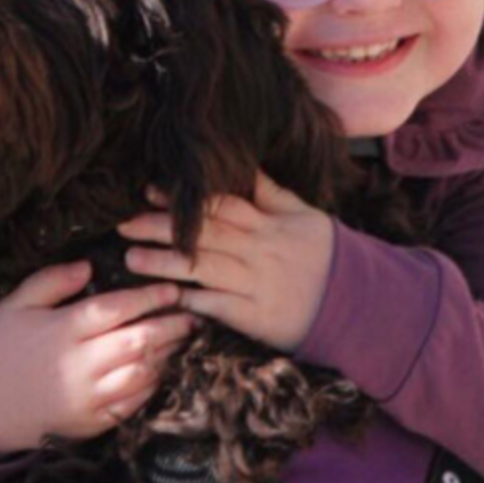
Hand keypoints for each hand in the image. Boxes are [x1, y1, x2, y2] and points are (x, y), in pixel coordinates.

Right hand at [0, 261, 197, 460]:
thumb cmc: (6, 347)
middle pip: (136, 342)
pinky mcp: (93, 423)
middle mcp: (77, 366)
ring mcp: (87, 399)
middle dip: (170, 326)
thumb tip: (89, 266)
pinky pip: (134, 404)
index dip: (148, 297)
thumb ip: (52, 280)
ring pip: (141, 374)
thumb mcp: (17, 303)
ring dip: (168, 354)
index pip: (114, 309)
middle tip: (192, 312)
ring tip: (184, 336)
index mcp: (61, 331)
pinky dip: (154, 384)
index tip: (172, 289)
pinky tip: (163, 366)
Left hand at [117, 171, 334, 351]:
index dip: (184, 198)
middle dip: (161, 228)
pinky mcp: (257, 318)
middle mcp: (261, 251)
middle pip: (204, 235)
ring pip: (204, 270)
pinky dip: (192, 303)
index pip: (221, 205)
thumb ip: (271, 192)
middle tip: (124, 224)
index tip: (150, 192)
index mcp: (269, 223)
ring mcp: (258, 285)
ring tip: (131, 260)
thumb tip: (245, 164)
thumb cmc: (326, 256)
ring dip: (165, 265)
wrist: (359, 305)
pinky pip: (218, 308)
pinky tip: (164, 299)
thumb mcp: (304, 216)